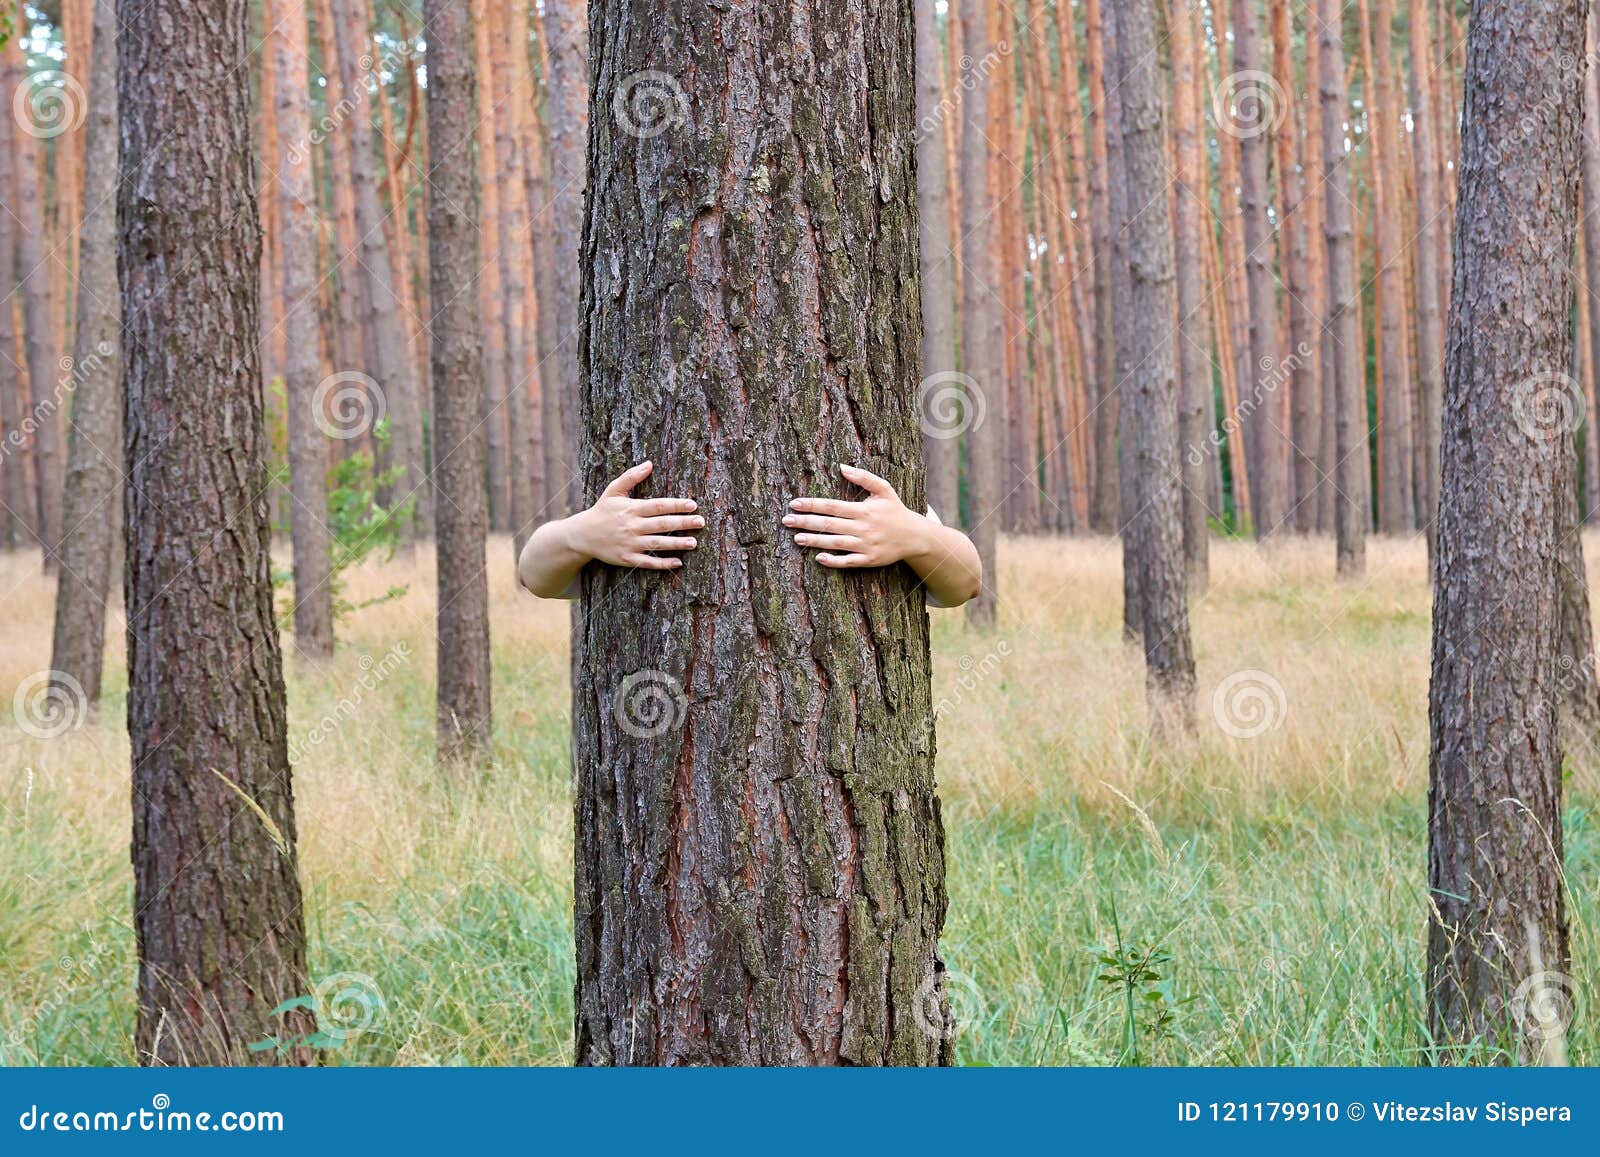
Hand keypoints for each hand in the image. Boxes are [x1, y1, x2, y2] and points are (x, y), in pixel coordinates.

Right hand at [568, 461, 703, 570]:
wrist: (582, 535)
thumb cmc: (602, 511)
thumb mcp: (613, 490)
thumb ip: (631, 477)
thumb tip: (649, 463)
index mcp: (631, 508)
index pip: (658, 505)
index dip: (676, 505)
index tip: (693, 505)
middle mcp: (632, 526)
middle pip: (662, 524)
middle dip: (683, 523)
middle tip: (701, 522)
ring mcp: (629, 543)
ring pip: (657, 544)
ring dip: (676, 544)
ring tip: (694, 542)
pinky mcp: (627, 558)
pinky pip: (647, 562)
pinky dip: (662, 563)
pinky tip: (677, 562)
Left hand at [784, 464, 930, 568]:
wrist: (915, 537)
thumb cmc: (895, 511)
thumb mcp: (884, 489)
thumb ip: (864, 477)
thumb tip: (842, 466)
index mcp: (863, 510)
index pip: (832, 506)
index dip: (812, 505)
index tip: (794, 503)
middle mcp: (863, 527)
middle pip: (829, 524)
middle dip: (806, 522)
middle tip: (786, 520)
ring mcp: (865, 545)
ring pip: (835, 543)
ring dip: (814, 541)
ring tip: (796, 538)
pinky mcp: (869, 560)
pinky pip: (848, 562)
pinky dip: (834, 560)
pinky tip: (819, 558)